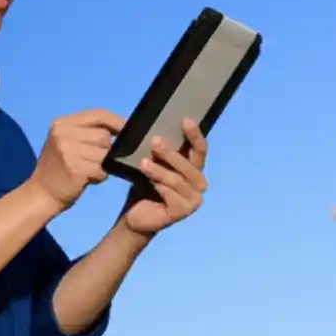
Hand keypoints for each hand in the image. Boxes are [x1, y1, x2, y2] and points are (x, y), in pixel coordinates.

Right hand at [29, 108, 124, 212]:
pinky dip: (99, 176)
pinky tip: (87, 179)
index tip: (128, 130)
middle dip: (106, 149)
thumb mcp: (67, 142)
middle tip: (93, 161)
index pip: (98, 114)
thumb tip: (122, 127)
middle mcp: (62, 133)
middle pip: (103, 135)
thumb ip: (88, 131)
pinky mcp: (74, 168)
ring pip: (104, 153)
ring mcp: (67, 150)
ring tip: (89, 170)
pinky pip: (101, 169)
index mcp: (62, 123)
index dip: (116, 121)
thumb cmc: (59, 168)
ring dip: (103, 164)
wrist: (41, 194)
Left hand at [119, 119, 208, 235]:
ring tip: (143, 163)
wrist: (135, 216)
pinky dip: (158, 186)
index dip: (195, 135)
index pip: (200, 150)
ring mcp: (193, 200)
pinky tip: (148, 182)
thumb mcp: (155, 165)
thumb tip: (159, 129)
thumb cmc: (146, 186)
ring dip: (159, 170)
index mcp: (194, 170)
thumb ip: (162, 152)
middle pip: (188, 165)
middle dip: (171, 153)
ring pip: (176, 180)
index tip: (185, 120)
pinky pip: (170, 194)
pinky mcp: (182, 212)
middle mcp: (199, 184)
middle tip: (155, 141)